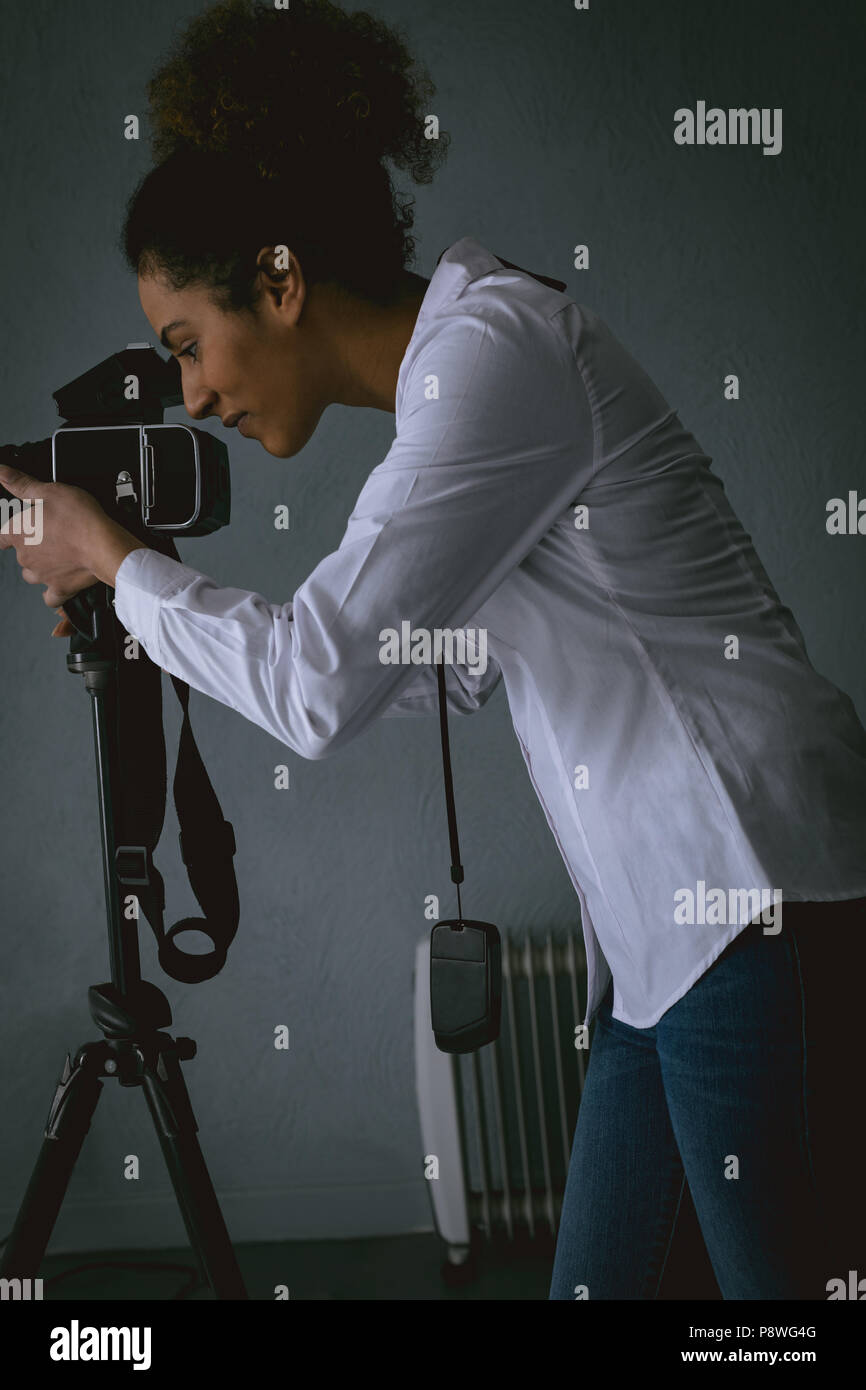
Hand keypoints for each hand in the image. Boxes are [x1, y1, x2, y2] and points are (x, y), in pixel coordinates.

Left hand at [0, 464, 147, 635]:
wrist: (104, 545)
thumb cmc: (80, 519)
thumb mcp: (50, 491)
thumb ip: (22, 484)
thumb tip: (2, 473)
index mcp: (19, 532)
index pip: (1, 537)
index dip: (7, 534)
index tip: (14, 533)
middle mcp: (25, 556)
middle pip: (20, 555)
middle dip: (32, 547)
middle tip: (52, 536)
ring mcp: (41, 575)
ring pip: (31, 574)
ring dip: (39, 567)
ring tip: (57, 557)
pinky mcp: (59, 589)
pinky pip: (50, 598)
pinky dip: (53, 593)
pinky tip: (61, 583)